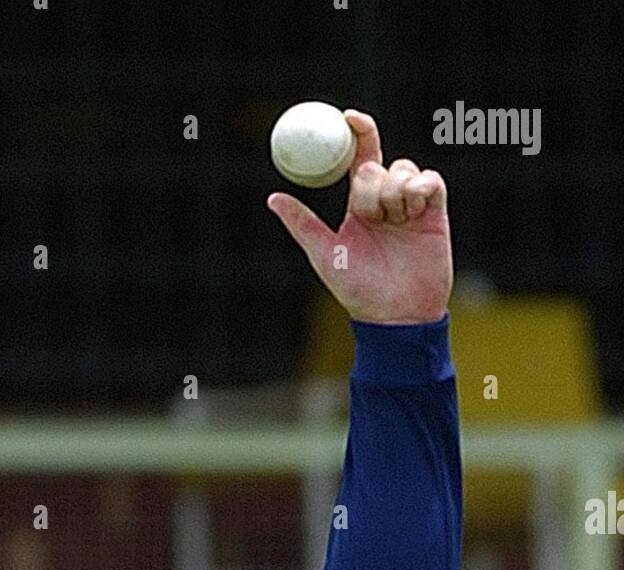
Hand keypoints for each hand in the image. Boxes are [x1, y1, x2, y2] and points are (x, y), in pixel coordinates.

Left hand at [267, 110, 451, 324]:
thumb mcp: (325, 255)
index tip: (348, 118)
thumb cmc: (358, 291)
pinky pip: (430, 181)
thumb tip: (273, 198)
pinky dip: (420, 189)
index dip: (356, 133)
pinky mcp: (434, 212)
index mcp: (358, 206)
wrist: (397, 314)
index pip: (357, 159)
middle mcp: (384, 201)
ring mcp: (410, 206)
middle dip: (371, 184)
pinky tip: (413, 211)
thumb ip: (303, 224)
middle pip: (377, 165)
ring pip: (404, 170)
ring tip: (396, 223)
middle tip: (373, 214)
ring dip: (395, 191)